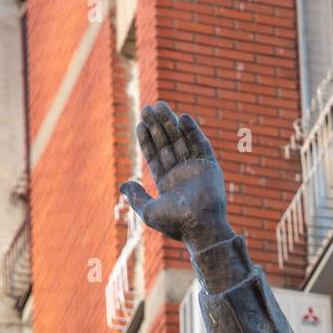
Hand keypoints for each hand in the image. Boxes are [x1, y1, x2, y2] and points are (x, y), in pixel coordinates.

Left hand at [120, 102, 233, 249]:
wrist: (200, 227)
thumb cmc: (174, 223)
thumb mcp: (148, 210)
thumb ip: (136, 196)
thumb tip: (122, 185)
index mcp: (167, 184)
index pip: (155, 156)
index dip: (147, 139)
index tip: (140, 123)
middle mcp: (181, 174)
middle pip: (167, 144)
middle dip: (157, 126)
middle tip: (148, 107)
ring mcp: (195, 169)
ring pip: (181, 140)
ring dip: (171, 123)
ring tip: (160, 105)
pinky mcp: (209, 166)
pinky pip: (200, 144)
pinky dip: (192, 131)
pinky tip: (182, 117)